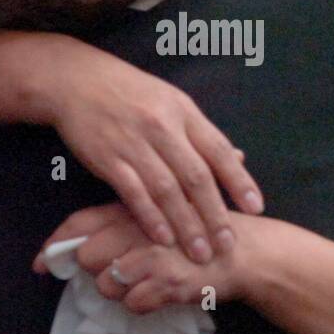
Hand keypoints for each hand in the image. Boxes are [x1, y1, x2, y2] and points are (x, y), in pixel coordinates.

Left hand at [34, 203, 248, 312]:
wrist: (246, 251)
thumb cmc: (202, 229)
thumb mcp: (163, 212)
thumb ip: (126, 219)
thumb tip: (82, 241)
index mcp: (134, 207)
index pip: (79, 223)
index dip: (54, 245)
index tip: (40, 264)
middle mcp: (139, 227)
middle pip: (87, 257)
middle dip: (96, 271)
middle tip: (118, 273)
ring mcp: (153, 254)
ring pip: (107, 284)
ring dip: (120, 291)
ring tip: (146, 282)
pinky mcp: (168, 281)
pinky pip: (133, 303)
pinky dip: (142, 304)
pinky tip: (161, 293)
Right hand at [47, 39, 263, 261]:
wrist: (77, 81)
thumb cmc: (131, 94)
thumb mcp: (173, 102)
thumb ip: (202, 134)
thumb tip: (240, 158)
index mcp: (184, 112)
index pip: (219, 150)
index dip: (239, 180)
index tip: (255, 207)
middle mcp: (163, 127)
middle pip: (196, 176)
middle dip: (214, 214)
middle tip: (227, 244)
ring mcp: (135, 143)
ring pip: (167, 190)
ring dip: (186, 224)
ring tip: (199, 252)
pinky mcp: (108, 158)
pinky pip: (133, 192)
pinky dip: (150, 217)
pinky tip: (163, 239)